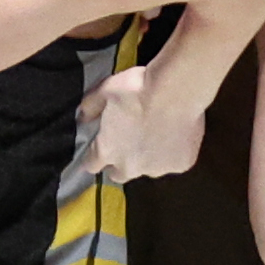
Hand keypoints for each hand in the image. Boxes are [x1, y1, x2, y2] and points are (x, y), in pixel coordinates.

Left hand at [80, 65, 205, 182]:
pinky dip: (174, 151)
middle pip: (119, 174)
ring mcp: (157, 168)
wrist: (177, 91)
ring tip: (157, 134)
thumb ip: (91, 106)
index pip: (91, 165)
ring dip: (149, 157)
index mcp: (107, 150)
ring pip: (149, 168)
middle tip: (128, 143)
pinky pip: (174, 161)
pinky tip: (177, 134)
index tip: (97, 150)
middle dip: (120, 163)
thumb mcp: (106, 90)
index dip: (93, 157)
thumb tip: (83, 117)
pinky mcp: (181, 165)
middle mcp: (130, 166)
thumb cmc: (137, 89)